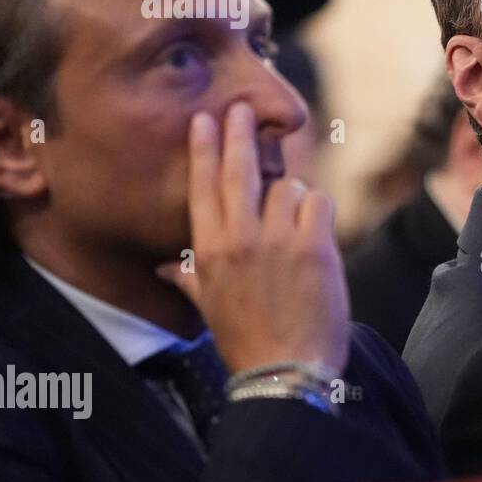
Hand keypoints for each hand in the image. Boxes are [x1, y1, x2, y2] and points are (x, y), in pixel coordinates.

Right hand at [180, 102, 349, 374]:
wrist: (287, 371)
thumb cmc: (247, 341)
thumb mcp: (208, 308)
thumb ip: (188, 279)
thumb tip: (162, 268)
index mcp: (210, 251)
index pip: (203, 187)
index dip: (204, 150)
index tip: (205, 121)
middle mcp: (240, 238)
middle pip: (240, 171)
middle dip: (239, 135)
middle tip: (241, 110)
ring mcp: (279, 240)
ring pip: (288, 187)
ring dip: (294, 198)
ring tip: (295, 228)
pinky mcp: (315, 246)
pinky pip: (319, 202)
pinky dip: (319, 211)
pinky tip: (317, 231)